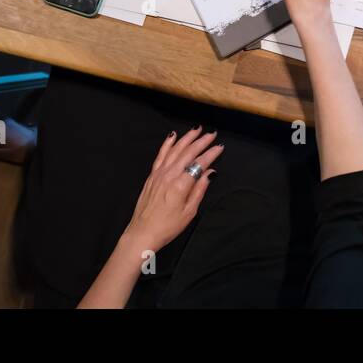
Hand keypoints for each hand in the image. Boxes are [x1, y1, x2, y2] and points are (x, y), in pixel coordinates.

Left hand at [122, 127, 222, 252]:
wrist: (143, 232)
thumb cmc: (168, 226)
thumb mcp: (189, 212)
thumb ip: (200, 190)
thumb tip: (210, 173)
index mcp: (181, 185)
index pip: (199, 163)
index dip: (211, 154)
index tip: (219, 147)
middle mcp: (169, 175)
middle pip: (188, 152)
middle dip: (201, 141)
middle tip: (212, 134)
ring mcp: (159, 173)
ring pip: (174, 150)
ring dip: (186, 138)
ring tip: (197, 129)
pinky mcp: (152, 175)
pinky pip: (160, 155)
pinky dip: (167, 143)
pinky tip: (173, 135)